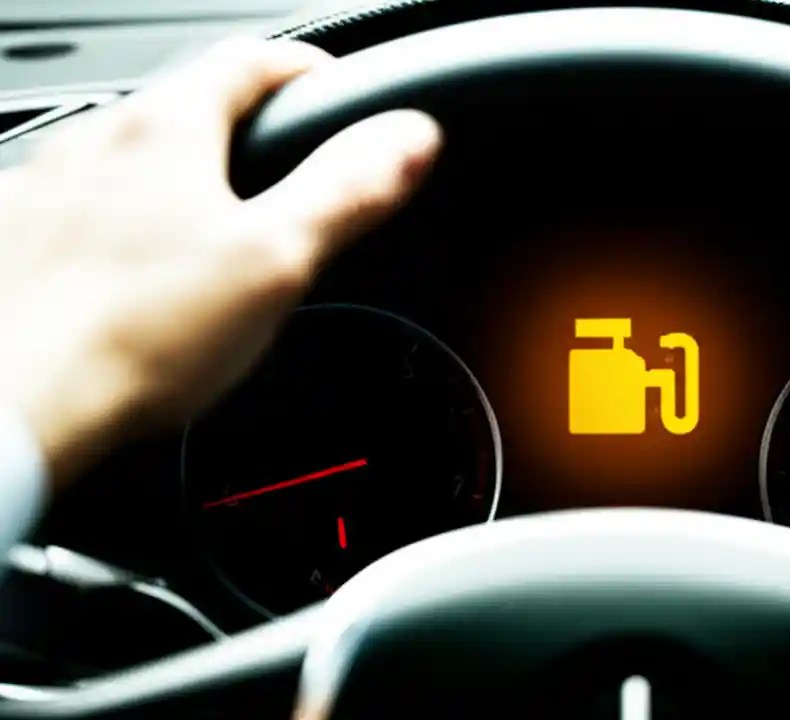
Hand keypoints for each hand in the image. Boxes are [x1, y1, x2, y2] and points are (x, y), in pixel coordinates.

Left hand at [0, 38, 440, 484]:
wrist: (15, 405)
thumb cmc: (134, 338)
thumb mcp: (278, 260)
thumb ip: (349, 191)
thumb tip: (409, 138)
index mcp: (168, 129)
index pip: (255, 62)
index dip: (311, 74)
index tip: (338, 94)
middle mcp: (96, 140)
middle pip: (193, 108)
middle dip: (249, 137)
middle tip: (291, 185)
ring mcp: (46, 187)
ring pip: (135, 162)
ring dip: (180, 184)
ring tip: (216, 243)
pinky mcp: (16, 239)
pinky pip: (85, 211)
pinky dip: (123, 229)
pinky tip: (139, 281)